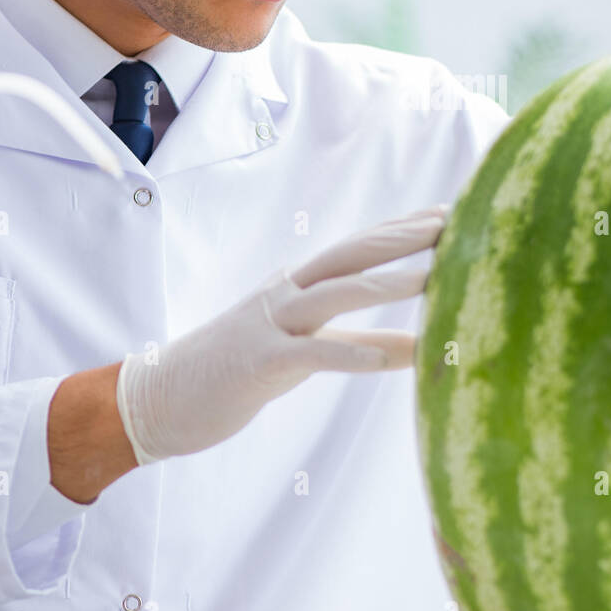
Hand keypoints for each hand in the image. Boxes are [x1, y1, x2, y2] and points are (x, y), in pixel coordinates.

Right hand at [115, 205, 447, 464]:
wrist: (157, 400)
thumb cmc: (238, 373)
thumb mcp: (307, 355)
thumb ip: (362, 345)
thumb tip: (420, 345)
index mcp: (298, 286)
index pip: (359, 247)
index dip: (404, 228)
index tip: (451, 210)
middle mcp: (287, 293)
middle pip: (352, 254)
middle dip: (402, 236)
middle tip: (452, 222)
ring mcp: (270, 324)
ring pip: (334, 294)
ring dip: (387, 283)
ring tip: (435, 277)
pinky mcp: (258, 363)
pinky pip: (311, 354)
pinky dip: (353, 353)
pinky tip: (390, 357)